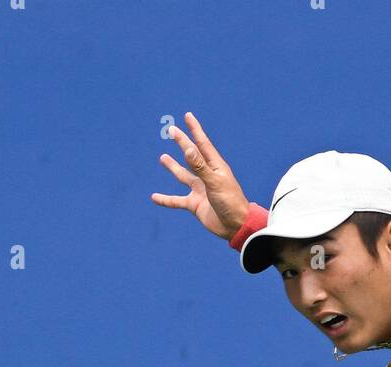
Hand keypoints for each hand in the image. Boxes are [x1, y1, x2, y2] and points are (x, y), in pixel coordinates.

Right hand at [151, 111, 252, 239]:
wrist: (236, 227)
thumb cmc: (231, 202)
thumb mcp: (215, 182)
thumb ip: (200, 167)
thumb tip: (188, 149)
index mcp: (215, 167)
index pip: (203, 144)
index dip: (195, 129)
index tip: (188, 116)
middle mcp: (207, 175)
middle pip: (191, 156)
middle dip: (182, 143)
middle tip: (172, 130)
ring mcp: (200, 190)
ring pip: (183, 175)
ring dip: (173, 167)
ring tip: (163, 158)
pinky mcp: (195, 204)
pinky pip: (176, 200)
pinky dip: (166, 199)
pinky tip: (154, 197)